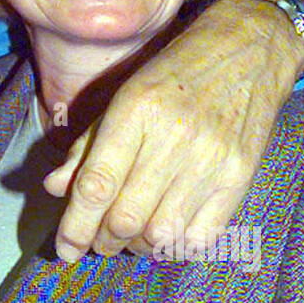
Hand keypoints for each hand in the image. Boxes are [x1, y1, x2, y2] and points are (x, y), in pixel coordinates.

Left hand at [43, 0, 303, 259]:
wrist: (247, 52)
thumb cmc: (175, 72)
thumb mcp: (123, 94)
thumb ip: (87, 144)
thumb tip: (56, 188)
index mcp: (136, 111)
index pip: (97, 185)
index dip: (74, 227)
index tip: (63, 250)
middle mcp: (174, 138)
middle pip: (125, 218)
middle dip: (101, 242)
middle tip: (96, 243)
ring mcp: (211, 161)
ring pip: (160, 235)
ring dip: (135, 247)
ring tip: (128, 239)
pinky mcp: (239, 178)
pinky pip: (199, 237)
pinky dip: (174, 247)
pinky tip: (163, 234)